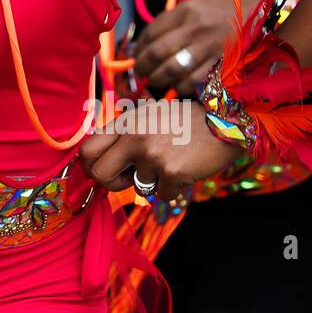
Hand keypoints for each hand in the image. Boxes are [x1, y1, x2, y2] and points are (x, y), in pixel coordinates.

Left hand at [79, 100, 243, 202]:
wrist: (224, 121)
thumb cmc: (184, 122)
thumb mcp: (148, 117)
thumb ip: (124, 136)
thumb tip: (99, 162)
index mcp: (125, 122)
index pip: (86, 150)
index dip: (91, 167)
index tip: (104, 172)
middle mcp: (133, 136)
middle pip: (99, 174)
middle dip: (112, 184)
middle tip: (129, 179)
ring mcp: (152, 154)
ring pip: (138, 188)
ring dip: (154, 182)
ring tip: (171, 163)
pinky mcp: (172, 172)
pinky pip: (162, 195)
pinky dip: (173, 189)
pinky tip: (185, 170)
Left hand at [131, 0, 256, 95]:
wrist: (266, 14)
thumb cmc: (227, 10)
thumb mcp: (198, 5)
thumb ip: (174, 22)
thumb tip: (146, 43)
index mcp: (187, 10)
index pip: (152, 31)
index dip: (140, 47)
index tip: (136, 55)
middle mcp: (196, 27)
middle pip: (158, 52)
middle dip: (143, 66)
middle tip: (140, 72)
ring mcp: (210, 47)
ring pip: (172, 70)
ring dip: (158, 79)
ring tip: (155, 81)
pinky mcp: (223, 64)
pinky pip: (193, 82)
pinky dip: (181, 87)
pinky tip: (177, 87)